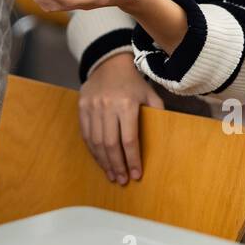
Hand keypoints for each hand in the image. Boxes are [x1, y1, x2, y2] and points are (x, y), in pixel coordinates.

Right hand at [80, 52, 163, 184]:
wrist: (109, 63)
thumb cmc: (133, 83)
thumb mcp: (150, 95)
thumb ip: (157, 115)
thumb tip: (163, 139)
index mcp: (126, 104)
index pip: (129, 139)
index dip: (132, 159)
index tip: (136, 175)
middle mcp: (107, 106)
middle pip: (110, 144)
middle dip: (117, 165)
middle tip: (122, 180)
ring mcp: (92, 106)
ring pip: (96, 142)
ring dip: (104, 162)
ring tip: (111, 175)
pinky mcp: (82, 107)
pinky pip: (86, 134)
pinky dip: (93, 151)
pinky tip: (100, 160)